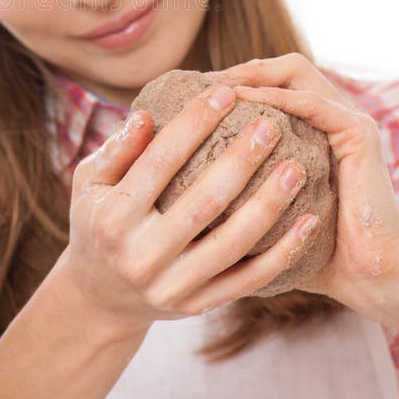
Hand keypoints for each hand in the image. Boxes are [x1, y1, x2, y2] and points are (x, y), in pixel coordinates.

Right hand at [63, 81, 323, 330]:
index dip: (193, 125)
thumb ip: (116, 150)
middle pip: (202, 204)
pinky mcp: (198, 305)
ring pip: (233, 244)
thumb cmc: (96, 222)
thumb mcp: (88, 183)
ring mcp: (172, 287)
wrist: (100, 299)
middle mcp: (141, 256)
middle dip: (240, 161)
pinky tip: (309, 222)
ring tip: (297, 168)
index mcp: (113, 219)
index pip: (159, 163)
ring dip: (270, 204)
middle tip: (270, 125)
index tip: (224, 92)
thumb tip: (147, 115)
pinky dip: (283, 252)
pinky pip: (249, 280)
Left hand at [206, 53, 398, 327]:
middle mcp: (330, 117)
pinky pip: (311, 102)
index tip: (193, 94)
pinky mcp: (358, 133)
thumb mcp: (265, 211)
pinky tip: (244, 101)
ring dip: (252, 75)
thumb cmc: (313, 250)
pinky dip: (275, 96)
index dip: (235, 81)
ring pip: (295, 72)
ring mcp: (346, 121)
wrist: (366, 275)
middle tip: (202, 83)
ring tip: (216, 87)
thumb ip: (236, 194)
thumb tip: (175, 199)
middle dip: (240, 69)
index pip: (272, 84)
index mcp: (312, 129)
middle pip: (282, 68)